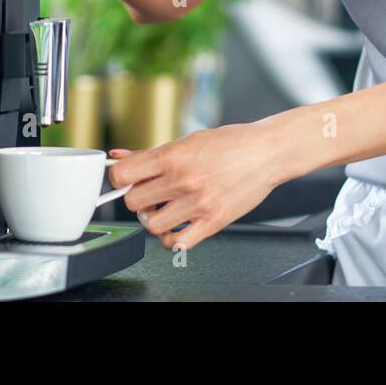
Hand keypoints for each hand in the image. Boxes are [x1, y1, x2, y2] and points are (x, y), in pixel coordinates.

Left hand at [109, 122, 283, 251]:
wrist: (267, 153)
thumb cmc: (231, 143)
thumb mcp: (188, 140)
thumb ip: (151, 153)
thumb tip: (119, 156)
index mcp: (174, 156)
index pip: (122, 174)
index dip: (118, 178)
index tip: (125, 179)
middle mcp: (183, 180)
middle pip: (132, 202)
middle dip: (137, 197)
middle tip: (150, 192)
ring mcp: (198, 204)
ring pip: (151, 225)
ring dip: (153, 218)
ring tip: (164, 208)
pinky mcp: (213, 222)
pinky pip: (178, 243)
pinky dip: (171, 239)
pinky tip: (177, 225)